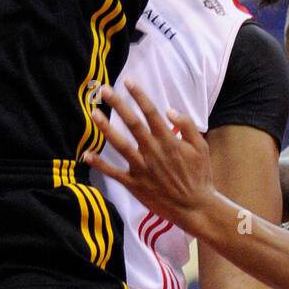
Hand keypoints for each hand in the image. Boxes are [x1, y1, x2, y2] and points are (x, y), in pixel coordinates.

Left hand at [84, 80, 214, 232]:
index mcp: (168, 140)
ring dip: (106, 128)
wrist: (195, 207)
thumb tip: (169, 110)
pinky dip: (100, 165)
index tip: (127, 81)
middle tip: (104, 90)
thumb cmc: (199, 175)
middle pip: (132, 123)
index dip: (139, 96)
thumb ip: (187, 126)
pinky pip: (114, 173)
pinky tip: (87, 155)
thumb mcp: (201, 147)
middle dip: (118, 105)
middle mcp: (152, 151)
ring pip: (120, 145)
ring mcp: (141, 168)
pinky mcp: (134, 184)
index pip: (151, 112)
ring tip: (93, 114)